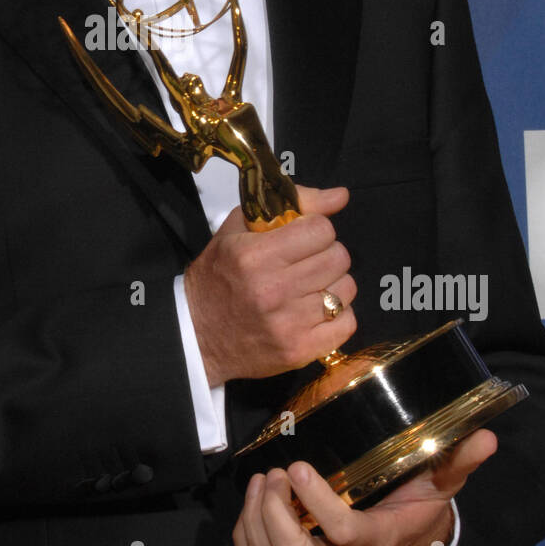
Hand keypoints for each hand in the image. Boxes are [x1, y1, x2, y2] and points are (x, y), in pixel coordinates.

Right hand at [184, 185, 356, 385]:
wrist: (197, 335)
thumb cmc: (218, 276)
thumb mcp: (239, 229)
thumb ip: (293, 204)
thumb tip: (341, 195)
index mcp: (255, 255)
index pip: (321, 229)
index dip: (315, 229)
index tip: (303, 237)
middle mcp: (273, 289)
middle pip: (338, 258)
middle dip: (327, 254)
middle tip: (307, 262)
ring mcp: (288, 323)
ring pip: (346, 289)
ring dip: (333, 284)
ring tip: (310, 287)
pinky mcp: (300, 350)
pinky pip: (347, 323)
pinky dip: (338, 316)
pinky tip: (315, 312)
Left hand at [233, 430, 496, 545]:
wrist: (408, 542)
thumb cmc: (418, 505)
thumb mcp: (441, 483)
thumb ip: (458, 461)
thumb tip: (485, 436)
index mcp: (377, 539)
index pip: (343, 533)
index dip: (317, 503)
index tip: (299, 465)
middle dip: (274, 515)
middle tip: (276, 474)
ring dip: (257, 521)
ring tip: (263, 481)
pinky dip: (246, 536)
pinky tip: (254, 501)